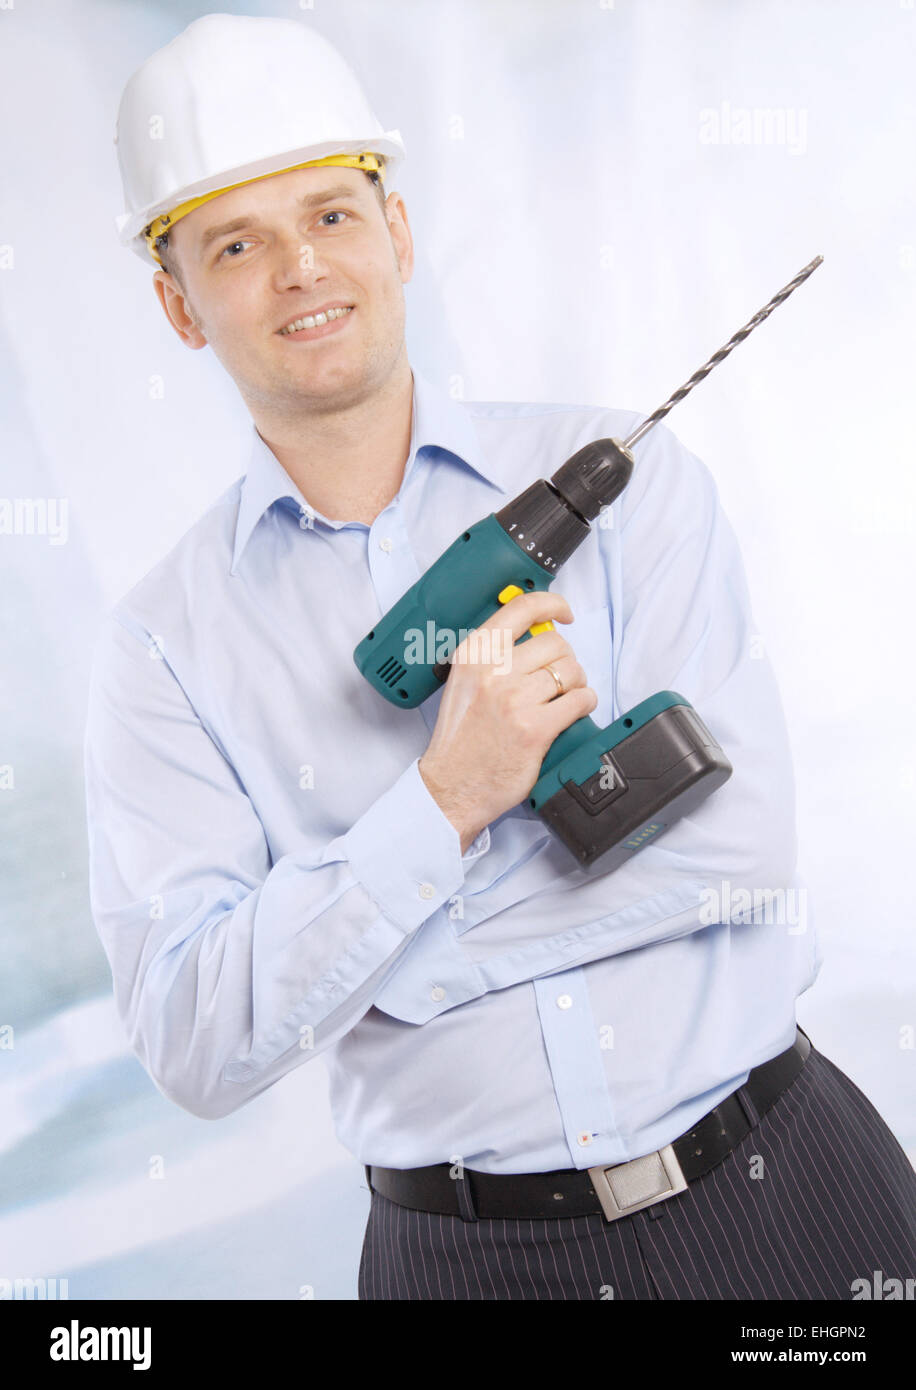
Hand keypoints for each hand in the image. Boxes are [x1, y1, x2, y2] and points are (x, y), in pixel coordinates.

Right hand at [418, 590, 597, 851]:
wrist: (451, 785)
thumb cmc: (460, 737)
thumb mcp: (464, 681)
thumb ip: (493, 654)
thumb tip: (536, 631)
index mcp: (474, 654)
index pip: (522, 609)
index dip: (552, 605)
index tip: (564, 613)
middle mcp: (493, 671)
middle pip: (555, 643)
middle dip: (564, 660)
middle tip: (557, 678)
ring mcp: (515, 700)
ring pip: (571, 671)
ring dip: (575, 684)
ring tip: (562, 699)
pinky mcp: (535, 729)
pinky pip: (580, 700)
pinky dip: (584, 703)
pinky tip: (572, 712)